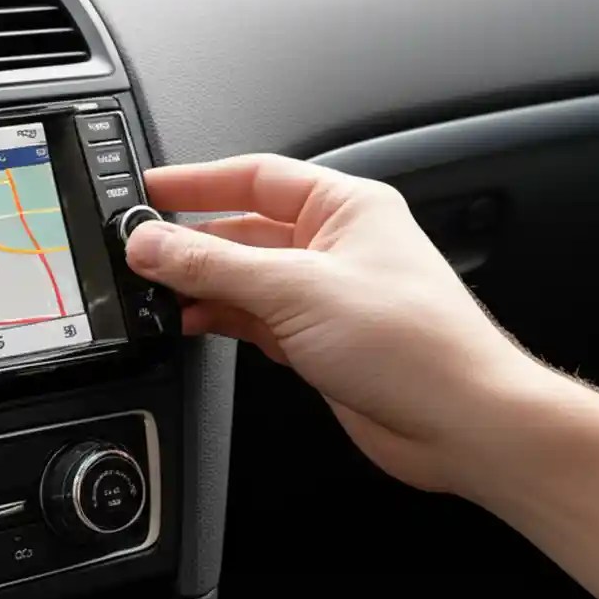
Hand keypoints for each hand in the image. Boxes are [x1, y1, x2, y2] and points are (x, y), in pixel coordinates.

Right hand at [125, 154, 534, 493]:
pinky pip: (252, 318)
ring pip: (243, 278)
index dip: (198, 181)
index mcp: (345, 207)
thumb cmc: (416, 344)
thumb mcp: (297, 290)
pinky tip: (188, 322)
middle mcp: (334, 246)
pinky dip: (218, 319)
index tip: (148, 192)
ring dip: (200, 285)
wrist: (460, 423)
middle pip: (243, 229)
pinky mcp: (315, 341)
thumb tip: (152, 244)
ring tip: (153, 292)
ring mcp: (323, 295)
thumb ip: (214, 266)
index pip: (255, 175)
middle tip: (139, 251)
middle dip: (191, 242)